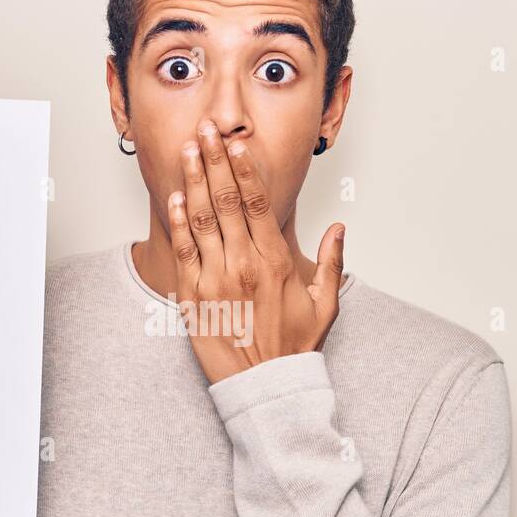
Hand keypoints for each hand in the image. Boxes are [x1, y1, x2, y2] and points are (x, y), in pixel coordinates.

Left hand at [168, 119, 345, 383]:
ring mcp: (215, 278)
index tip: (237, 144)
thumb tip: (341, 227)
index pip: (258, 203)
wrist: (264, 386)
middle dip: (216, 160)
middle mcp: (244, 263)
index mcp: (275, 261)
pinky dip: (179, 220)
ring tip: (190, 149)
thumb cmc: (294, 348)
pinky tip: (176, 195)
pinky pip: (184, 250)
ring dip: (194, 180)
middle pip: (226, 200)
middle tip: (208, 130)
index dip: (244, 169)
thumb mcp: (325, 305)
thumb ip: (333, 263)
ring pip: (201, 218)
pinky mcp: (193, 296)